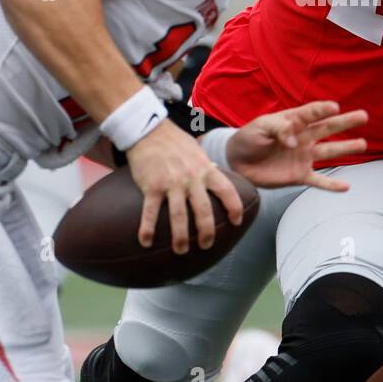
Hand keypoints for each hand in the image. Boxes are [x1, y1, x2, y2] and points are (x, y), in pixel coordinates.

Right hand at [127, 119, 240, 254]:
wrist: (149, 131)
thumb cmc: (175, 142)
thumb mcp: (197, 151)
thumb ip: (207, 165)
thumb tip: (217, 170)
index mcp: (206, 169)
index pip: (227, 190)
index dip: (234, 208)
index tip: (237, 222)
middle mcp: (191, 178)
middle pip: (204, 210)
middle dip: (207, 232)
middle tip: (206, 246)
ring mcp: (171, 183)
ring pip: (179, 216)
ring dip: (180, 237)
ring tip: (181, 251)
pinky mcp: (151, 186)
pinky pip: (150, 212)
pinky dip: (147, 229)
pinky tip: (146, 242)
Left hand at [226, 101, 367, 191]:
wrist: (237, 162)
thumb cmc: (249, 138)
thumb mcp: (260, 127)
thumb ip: (278, 130)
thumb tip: (295, 142)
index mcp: (293, 121)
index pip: (311, 113)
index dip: (322, 109)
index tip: (334, 107)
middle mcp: (303, 137)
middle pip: (327, 128)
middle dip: (345, 122)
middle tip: (363, 116)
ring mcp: (303, 156)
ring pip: (328, 152)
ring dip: (346, 148)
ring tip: (362, 144)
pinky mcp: (299, 175)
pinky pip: (318, 180)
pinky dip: (332, 185)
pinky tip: (346, 186)